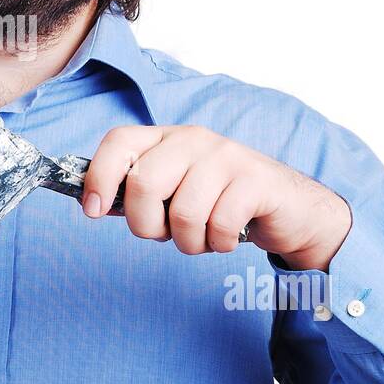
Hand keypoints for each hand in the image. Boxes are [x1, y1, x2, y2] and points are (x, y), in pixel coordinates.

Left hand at [80, 125, 352, 269]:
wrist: (290, 209)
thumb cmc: (222, 203)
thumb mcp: (177, 191)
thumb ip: (139, 193)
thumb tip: (94, 203)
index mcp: (167, 138)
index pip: (119, 142)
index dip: (99, 176)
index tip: (94, 210)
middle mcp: (194, 139)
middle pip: (143, 183)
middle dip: (147, 226)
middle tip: (166, 236)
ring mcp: (226, 156)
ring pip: (182, 213)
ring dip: (188, 242)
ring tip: (203, 238)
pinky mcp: (254, 180)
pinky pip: (218, 225)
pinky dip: (218, 245)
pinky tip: (227, 238)